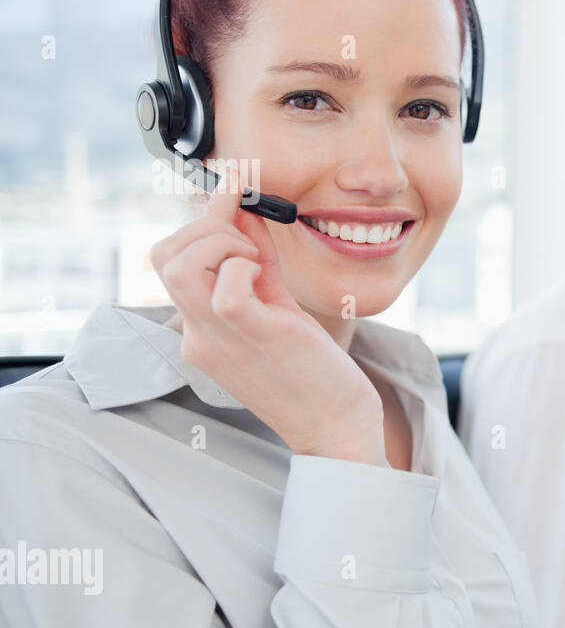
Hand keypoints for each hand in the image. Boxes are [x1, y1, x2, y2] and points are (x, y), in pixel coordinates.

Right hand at [150, 183, 386, 465]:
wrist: (336, 428)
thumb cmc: (311, 370)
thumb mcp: (276, 304)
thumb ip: (258, 259)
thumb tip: (248, 208)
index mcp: (198, 330)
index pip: (169, 261)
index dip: (201, 222)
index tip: (238, 199)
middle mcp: (198, 336)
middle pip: (164, 256)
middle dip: (205, 226)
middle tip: (250, 240)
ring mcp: (219, 339)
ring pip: (180, 267)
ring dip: (220, 241)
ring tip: (256, 259)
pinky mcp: (255, 338)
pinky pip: (227, 291)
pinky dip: (244, 267)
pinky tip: (267, 278)